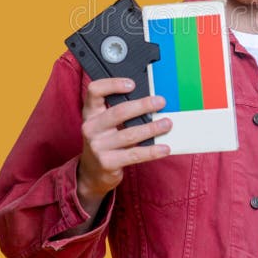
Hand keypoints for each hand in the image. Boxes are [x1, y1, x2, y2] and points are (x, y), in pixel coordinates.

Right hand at [77, 77, 171, 213]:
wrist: (92, 173)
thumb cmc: (105, 141)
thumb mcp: (105, 124)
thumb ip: (120, 111)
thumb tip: (151, 101)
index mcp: (90, 113)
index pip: (95, 91)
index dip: (113, 84)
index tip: (132, 84)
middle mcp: (91, 128)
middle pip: (118, 112)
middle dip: (142, 106)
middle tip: (160, 102)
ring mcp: (98, 146)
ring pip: (129, 134)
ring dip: (152, 128)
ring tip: (167, 123)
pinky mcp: (107, 162)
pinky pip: (134, 155)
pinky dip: (152, 151)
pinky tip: (164, 148)